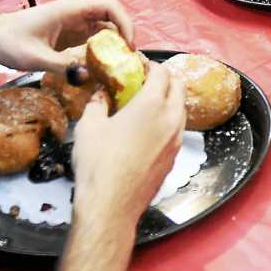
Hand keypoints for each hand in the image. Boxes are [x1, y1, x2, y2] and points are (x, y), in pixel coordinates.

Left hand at [0, 0, 134, 72]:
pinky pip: (93, 43)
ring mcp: (74, 26)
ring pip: (104, 33)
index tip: (129, 46)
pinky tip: (102, 72)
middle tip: (128, 64)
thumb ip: (61, 66)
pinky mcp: (69, 37)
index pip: (110, 7)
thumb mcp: (35, 57)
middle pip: (112, 20)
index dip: (126, 23)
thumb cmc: (9, 42)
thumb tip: (86, 76)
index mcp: (72, 9)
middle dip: (124, 39)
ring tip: (120, 70)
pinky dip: (101, 55)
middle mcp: (77, 15)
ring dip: (114, 48)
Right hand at [70, 60, 184, 224]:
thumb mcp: (89, 126)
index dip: (149, 64)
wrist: (111, 206)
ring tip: (146, 104)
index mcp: (152, 105)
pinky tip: (148, 129)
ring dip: (169, 100)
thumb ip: (98, 103)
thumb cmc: (98, 164)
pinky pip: (177, 130)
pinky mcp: (175, 158)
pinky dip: (168, 121)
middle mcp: (171, 119)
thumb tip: (101, 93)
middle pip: (179, 86)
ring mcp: (176, 140)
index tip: (137, 65)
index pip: (162, 72)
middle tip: (144, 81)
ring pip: (181, 109)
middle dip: (165, 79)